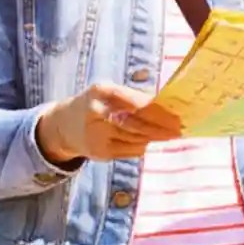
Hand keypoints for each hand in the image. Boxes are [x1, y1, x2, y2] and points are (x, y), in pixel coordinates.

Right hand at [36, 82, 182, 162]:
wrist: (64, 125)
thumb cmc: (98, 103)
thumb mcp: (110, 92)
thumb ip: (135, 97)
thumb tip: (169, 105)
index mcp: (102, 91)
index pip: (135, 102)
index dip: (158, 111)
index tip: (177, 115)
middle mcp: (96, 112)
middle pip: (135, 123)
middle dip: (161, 128)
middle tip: (180, 129)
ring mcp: (96, 135)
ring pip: (134, 139)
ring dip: (155, 138)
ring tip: (171, 135)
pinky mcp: (99, 153)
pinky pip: (129, 151)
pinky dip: (143, 146)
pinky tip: (152, 142)